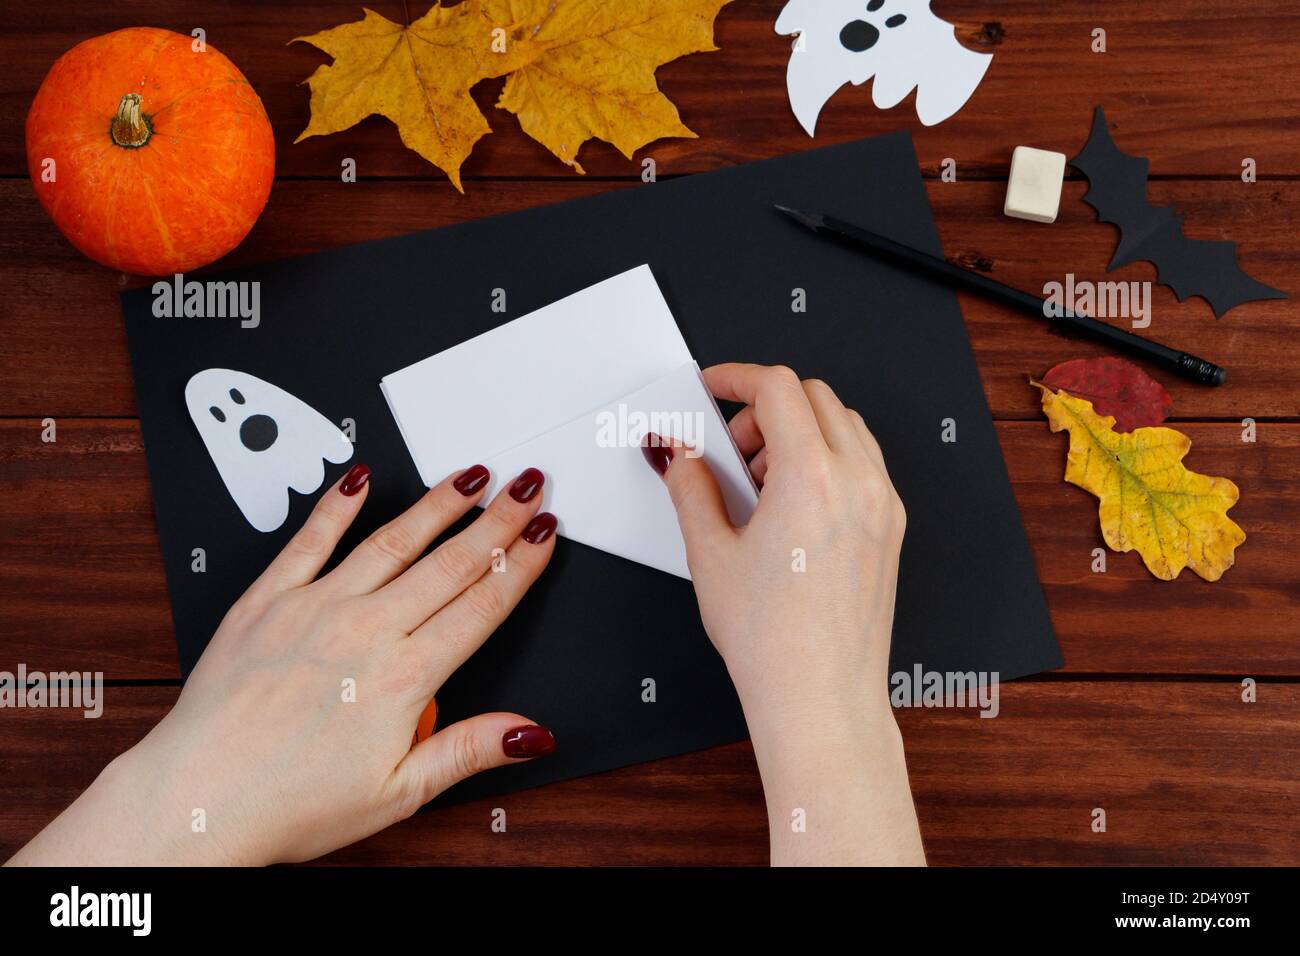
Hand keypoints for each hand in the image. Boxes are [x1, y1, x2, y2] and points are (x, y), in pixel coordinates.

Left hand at [10, 463, 558, 865]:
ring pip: (391, 542)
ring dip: (437, 504)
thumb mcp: (400, 793)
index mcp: (404, 678)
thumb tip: (530, 733)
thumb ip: (470, 750)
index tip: (545, 532)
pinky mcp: (267, 601)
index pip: (481, 605)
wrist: (198, 799)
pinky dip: (338, 506)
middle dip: (497, 520)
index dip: (521, 564)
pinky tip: (361, 479)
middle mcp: (364, 632)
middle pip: (449, 563)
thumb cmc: (290, 803)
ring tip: (470, 476)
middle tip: (527, 485)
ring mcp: (315, 609)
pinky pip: (309, 540)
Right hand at [643, 363, 922, 864]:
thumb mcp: (711, 553)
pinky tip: (792, 503)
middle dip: (766, 407)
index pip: (778, 388)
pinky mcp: (890, 526)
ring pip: (844, 424)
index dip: (737, 377)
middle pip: (815, 396)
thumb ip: (690, 486)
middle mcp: (858, 481)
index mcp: (812, 476)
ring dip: (799, 430)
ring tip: (760, 484)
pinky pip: (863, 460)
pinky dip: (827, 457)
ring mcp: (882, 503)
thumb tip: (676, 453)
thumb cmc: (773, 642)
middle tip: (730, 450)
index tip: (713, 388)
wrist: (820, 698)